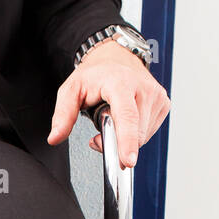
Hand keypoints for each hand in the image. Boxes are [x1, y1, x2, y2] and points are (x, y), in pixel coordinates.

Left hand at [47, 40, 170, 168]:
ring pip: (142, 136)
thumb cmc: (96, 75)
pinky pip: (148, 131)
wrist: (116, 58)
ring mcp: (156, 95)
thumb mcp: (71, 90)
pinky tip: (127, 117)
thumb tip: (55, 137)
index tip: (128, 160)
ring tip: (115, 116)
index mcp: (120, 82)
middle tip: (102, 122)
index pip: (126, 117)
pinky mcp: (163, 103)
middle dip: (116, 140)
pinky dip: (136, 131)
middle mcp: (142, 87)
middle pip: (133, 134)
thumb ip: (63, 115)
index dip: (127, 141)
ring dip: (125, 136)